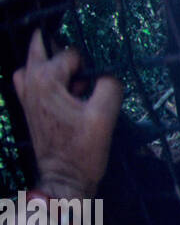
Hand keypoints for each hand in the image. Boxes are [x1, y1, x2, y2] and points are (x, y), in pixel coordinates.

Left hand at [11, 30, 122, 199]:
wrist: (64, 178)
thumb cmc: (83, 149)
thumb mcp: (105, 115)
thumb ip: (110, 84)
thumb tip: (105, 76)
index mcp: (44, 80)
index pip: (71, 53)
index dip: (87, 67)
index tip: (90, 88)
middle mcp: (29, 82)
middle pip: (42, 46)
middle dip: (62, 53)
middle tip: (78, 75)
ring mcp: (25, 94)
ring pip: (35, 61)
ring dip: (53, 63)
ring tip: (72, 81)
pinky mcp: (28, 105)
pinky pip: (32, 77)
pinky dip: (46, 77)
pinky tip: (65, 91)